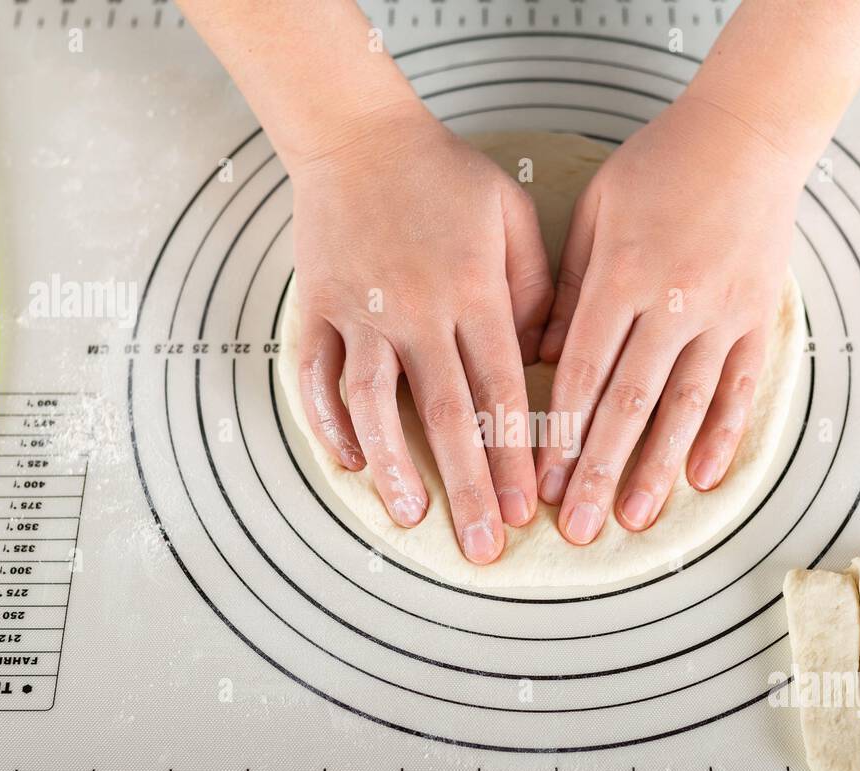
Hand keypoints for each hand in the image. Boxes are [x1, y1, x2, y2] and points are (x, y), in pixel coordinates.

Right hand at [291, 102, 553, 563]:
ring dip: (393, 466)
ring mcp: (360, 311)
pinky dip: (327, 422)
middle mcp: (416, 309)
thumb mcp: (513, 215)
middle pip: (446, 413)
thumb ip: (536, 288)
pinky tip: (348, 463)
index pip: (502, 391)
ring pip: (374, 404)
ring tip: (410, 519)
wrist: (357, 134)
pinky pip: (315, 375)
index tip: (528, 509)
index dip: (516, 457)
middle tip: (483, 546)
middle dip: (468, 486)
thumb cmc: (445, 176)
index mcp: (473, 290)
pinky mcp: (316, 307)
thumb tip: (543, 358)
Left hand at [535, 95, 803, 543]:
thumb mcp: (593, 211)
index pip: (585, 371)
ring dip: (658, 468)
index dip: (561, 432)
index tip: (539, 481)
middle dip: (600, 470)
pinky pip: (740, 386)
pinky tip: (702, 478)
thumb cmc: (658, 166)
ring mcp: (721, 314)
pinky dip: (722, 434)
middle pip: (630, 403)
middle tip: (577, 527)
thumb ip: (567, 287)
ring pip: (685, 406)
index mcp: (621, 275)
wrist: (748, 135)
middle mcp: (672, 302)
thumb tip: (541, 356)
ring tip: (635, 519)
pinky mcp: (757, 318)